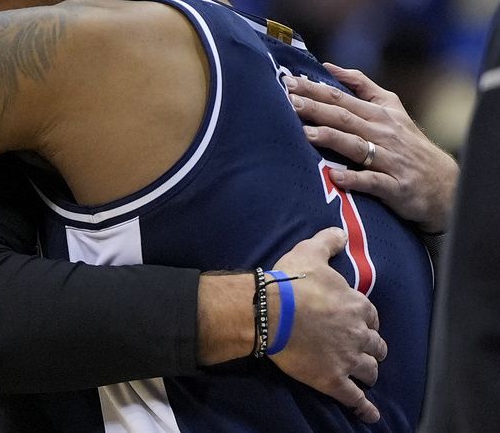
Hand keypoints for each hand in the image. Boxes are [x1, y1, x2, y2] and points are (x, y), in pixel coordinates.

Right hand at [269, 227, 386, 424]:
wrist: (270, 310)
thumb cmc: (290, 280)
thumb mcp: (310, 251)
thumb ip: (329, 241)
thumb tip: (341, 231)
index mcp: (355, 305)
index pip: (371, 316)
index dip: (366, 319)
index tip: (360, 321)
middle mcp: (358, 333)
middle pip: (375, 345)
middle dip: (371, 347)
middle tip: (362, 348)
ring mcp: (347, 359)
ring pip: (369, 371)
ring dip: (369, 372)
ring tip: (365, 376)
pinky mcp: (333, 380)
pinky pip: (355, 399)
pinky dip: (365, 408)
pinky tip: (370, 415)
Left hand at [285, 64, 457, 232]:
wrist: (444, 184)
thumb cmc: (408, 143)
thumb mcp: (391, 108)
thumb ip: (361, 85)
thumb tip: (329, 66)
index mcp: (378, 114)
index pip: (341, 97)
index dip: (314, 89)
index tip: (288, 81)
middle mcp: (382, 133)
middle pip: (344, 117)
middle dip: (316, 108)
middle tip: (290, 101)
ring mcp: (389, 160)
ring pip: (356, 146)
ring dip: (332, 138)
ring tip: (306, 133)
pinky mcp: (395, 186)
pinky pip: (373, 182)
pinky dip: (355, 179)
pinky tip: (335, 177)